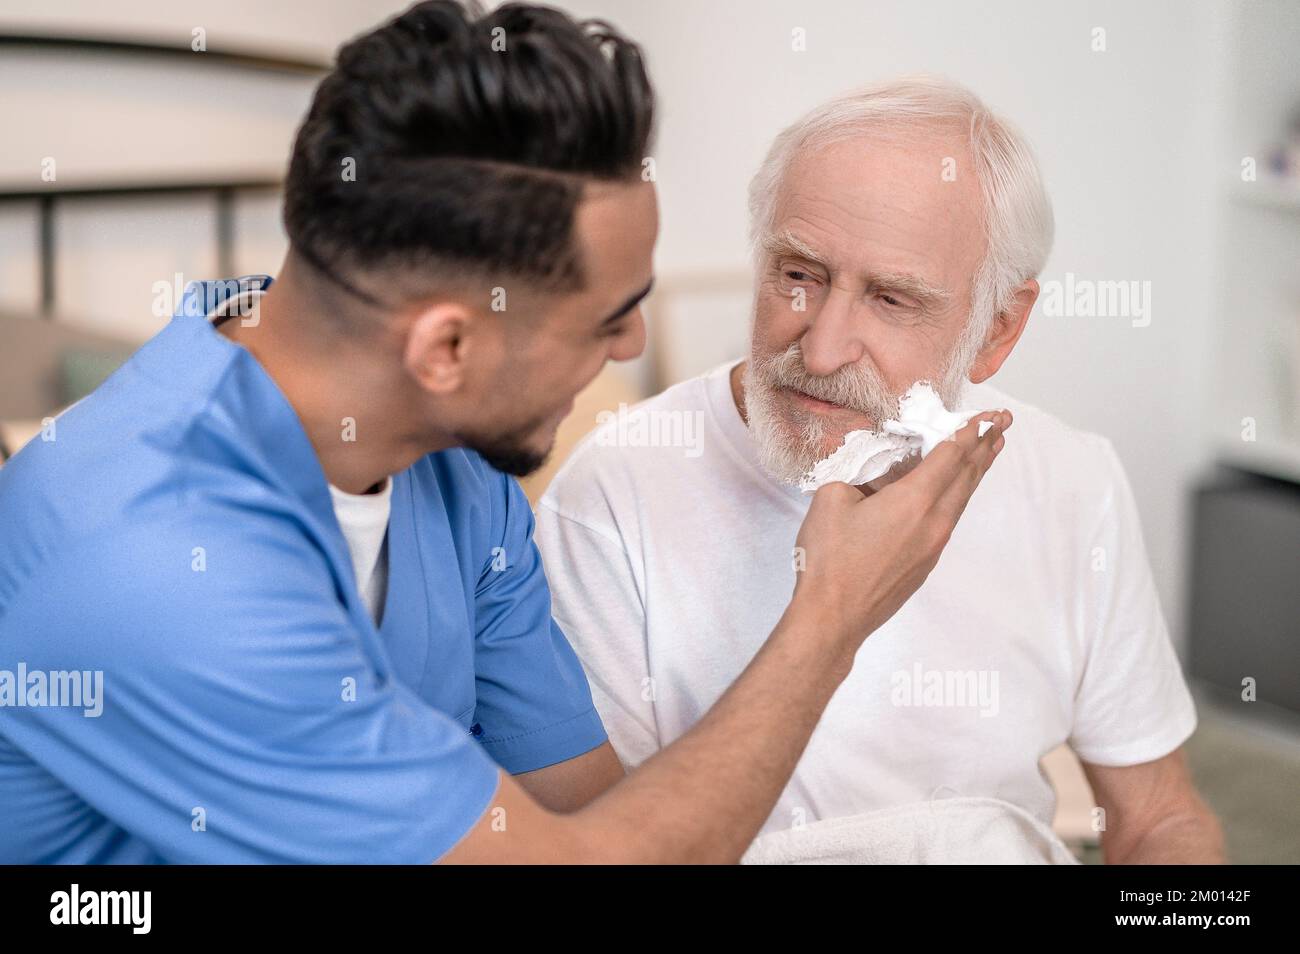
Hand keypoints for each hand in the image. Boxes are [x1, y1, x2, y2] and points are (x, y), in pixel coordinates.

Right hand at [791, 409, 1010, 657]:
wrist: (833, 617)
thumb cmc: (829, 560)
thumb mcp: (831, 500)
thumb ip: (853, 474)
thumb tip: (866, 469)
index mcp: (914, 500)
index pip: (951, 455)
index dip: (969, 431)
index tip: (987, 415)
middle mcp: (934, 521)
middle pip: (967, 476)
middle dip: (985, 446)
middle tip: (1003, 424)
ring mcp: (933, 545)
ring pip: (961, 499)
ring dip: (976, 471)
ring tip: (991, 451)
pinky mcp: (925, 563)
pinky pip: (948, 519)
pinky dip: (957, 496)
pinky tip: (952, 493)